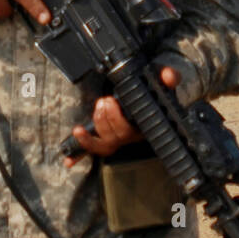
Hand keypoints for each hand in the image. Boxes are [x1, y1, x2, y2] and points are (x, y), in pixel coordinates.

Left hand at [64, 65, 180, 167]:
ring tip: (98, 106)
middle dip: (107, 118)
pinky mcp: (108, 140)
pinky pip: (95, 150)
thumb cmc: (157, 94)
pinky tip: (68, 161)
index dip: (118, 119)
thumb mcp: (165, 84)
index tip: (111, 101)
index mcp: (147, 127)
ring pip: (106, 143)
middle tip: (104, 99)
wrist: (151, 99)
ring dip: (97, 126)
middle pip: (118, 136)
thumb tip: (168, 75)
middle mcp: (133, 137)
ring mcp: (119, 140)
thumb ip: (171, 78)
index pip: (134, 130)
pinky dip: (81, 153)